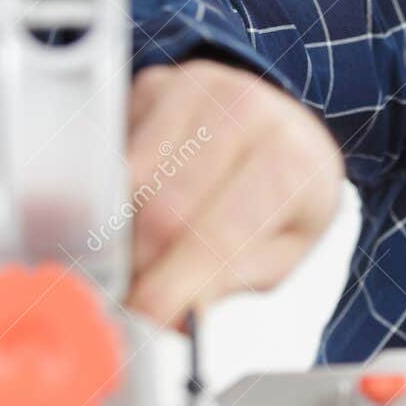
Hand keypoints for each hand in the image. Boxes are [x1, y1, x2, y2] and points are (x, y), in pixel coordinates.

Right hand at [122, 60, 343, 327]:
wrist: (291, 129)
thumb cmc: (286, 198)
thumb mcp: (284, 249)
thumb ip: (232, 283)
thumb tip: (170, 321)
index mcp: (293, 163)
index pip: (220, 235)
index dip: (172, 286)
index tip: (141, 321)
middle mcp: (250, 113)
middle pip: (164, 208)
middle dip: (139, 265)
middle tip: (127, 298)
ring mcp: (199, 89)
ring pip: (130, 179)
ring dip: (118, 231)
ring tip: (129, 258)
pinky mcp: (157, 83)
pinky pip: (113, 147)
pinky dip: (111, 190)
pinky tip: (130, 209)